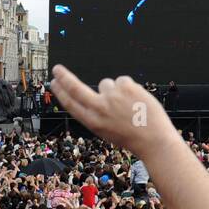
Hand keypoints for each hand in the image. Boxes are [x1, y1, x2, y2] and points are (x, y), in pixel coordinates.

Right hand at [49, 65, 179, 160]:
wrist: (154, 140)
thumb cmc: (133, 136)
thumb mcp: (108, 130)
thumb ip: (98, 113)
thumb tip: (98, 91)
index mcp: (93, 122)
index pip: (71, 104)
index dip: (61, 93)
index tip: (54, 83)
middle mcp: (99, 108)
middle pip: (76, 88)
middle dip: (64, 77)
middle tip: (57, 69)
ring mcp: (112, 96)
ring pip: (107, 84)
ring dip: (116, 91)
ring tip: (129, 106)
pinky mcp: (126, 86)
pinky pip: (122, 81)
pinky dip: (129, 89)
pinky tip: (137, 101)